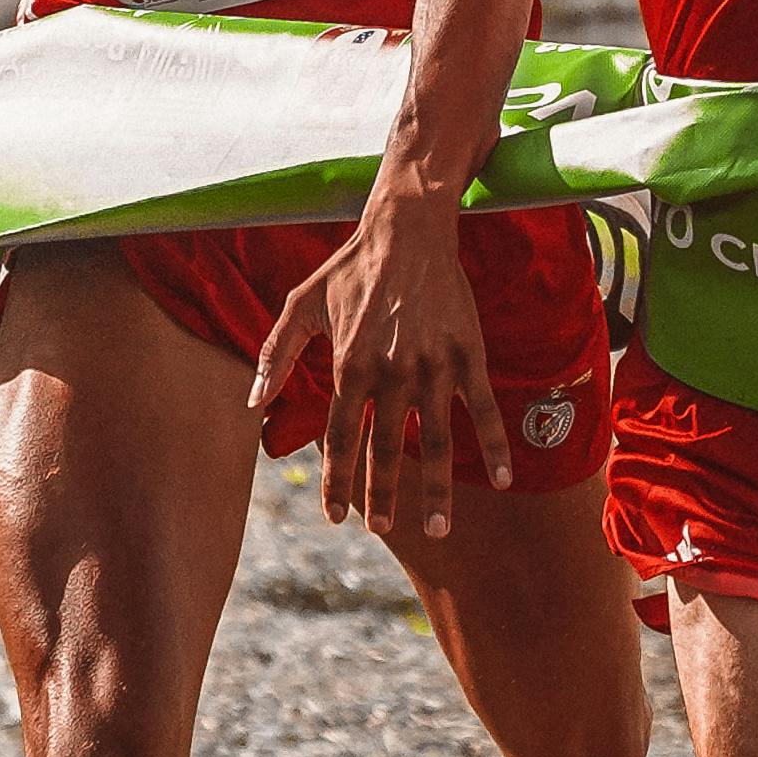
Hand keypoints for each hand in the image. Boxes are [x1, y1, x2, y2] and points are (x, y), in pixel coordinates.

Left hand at [250, 197, 512, 539]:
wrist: (408, 228)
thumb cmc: (350, 266)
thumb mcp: (300, 304)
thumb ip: (274, 355)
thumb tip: (254, 403)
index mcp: (350, 364)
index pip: (341, 438)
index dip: (336, 481)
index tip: (333, 515)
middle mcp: (391, 372)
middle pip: (388, 449)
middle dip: (383, 495)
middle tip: (381, 527)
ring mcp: (434, 365)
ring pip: (438, 441)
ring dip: (437, 490)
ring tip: (438, 528)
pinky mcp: (467, 353)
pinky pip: (483, 408)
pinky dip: (496, 445)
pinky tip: (503, 479)